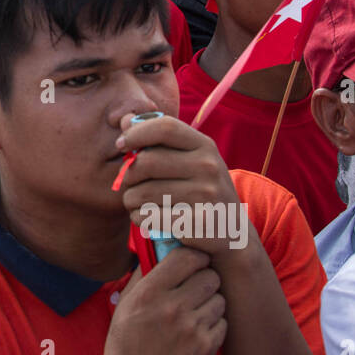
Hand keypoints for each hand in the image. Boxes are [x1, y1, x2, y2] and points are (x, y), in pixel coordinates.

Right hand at [91, 247, 226, 354]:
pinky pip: (222, 323)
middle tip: (195, 287)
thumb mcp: (126, 304)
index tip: (193, 262)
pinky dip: (213, 324)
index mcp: (149, 293)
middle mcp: (172, 308)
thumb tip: (162, 247)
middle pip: (209, 275)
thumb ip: (145, 274)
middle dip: (204, 278)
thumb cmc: (126, 343)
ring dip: (210, 302)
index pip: (187, 256)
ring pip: (219, 298)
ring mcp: (191, 329)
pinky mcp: (206, 348)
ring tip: (194, 311)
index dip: (194, 257)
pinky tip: (197, 330)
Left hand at [115, 113, 244, 255]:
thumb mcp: (189, 161)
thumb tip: (125, 120)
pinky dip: (139, 218)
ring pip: (143, 192)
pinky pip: (150, 216)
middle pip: (146, 162)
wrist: (233, 234)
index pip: (165, 128)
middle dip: (128, 174)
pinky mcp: (198, 223)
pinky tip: (144, 218)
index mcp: (205, 146)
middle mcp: (208, 166)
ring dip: (130, 200)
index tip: (121, 145)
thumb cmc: (201, 191)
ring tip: (136, 203)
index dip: (136, 133)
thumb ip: (157, 140)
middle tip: (127, 184)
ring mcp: (206, 195)